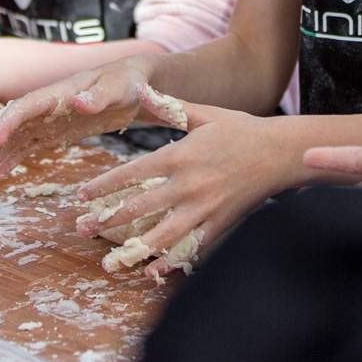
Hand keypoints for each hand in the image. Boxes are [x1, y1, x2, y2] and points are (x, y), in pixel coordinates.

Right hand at [0, 57, 169, 180]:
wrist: (133, 84)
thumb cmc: (126, 81)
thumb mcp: (117, 88)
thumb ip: (98, 96)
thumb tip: (77, 101)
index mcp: (57, 93)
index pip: (24, 107)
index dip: (7, 124)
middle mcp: (46, 106)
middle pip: (10, 123)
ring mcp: (47, 120)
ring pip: (14, 139)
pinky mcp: (52, 132)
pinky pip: (26, 148)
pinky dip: (10, 161)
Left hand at [75, 104, 295, 278]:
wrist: (281, 153)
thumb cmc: (242, 130)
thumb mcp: (205, 114)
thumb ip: (170, 106)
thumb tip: (141, 90)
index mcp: (180, 155)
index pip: (132, 174)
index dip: (103, 186)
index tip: (80, 195)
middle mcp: (188, 184)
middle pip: (139, 207)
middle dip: (106, 219)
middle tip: (81, 229)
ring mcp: (204, 208)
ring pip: (161, 235)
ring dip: (132, 249)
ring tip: (109, 261)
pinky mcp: (220, 224)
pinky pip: (191, 247)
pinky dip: (171, 261)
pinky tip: (152, 271)